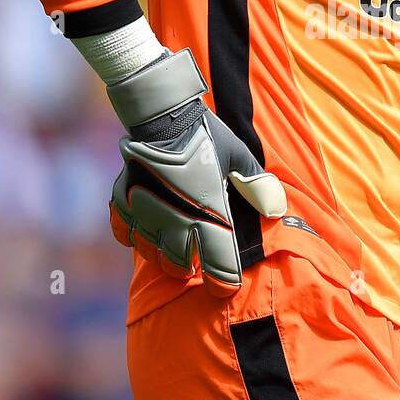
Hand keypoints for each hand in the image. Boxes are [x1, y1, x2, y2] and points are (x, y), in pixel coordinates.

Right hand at [107, 49, 285, 292]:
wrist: (163, 111)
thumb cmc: (206, 135)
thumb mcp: (240, 156)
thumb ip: (258, 186)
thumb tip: (277, 210)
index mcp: (206, 209)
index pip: (216, 260)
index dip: (222, 280)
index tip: (224, 287)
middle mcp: (173, 216)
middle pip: (177, 265)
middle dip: (188, 270)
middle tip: (196, 267)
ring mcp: (144, 209)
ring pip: (150, 252)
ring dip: (163, 257)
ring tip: (173, 255)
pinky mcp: (123, 199)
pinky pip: (124, 231)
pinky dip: (135, 237)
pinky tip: (146, 232)